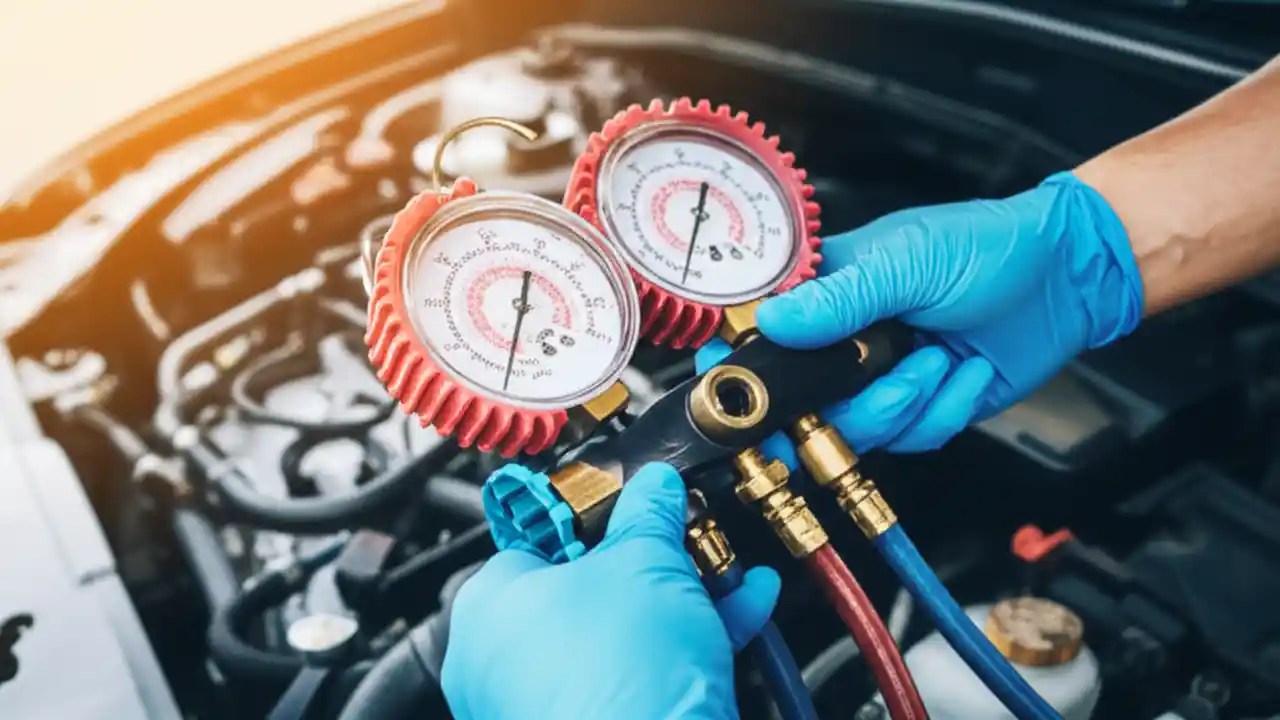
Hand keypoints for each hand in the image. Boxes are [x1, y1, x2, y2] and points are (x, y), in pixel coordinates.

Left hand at [443, 463, 780, 719]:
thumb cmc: (620, 674)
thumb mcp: (649, 561)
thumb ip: (651, 513)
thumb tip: (655, 487)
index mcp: (489, 603)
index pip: (541, 539)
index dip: (600, 520)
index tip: (641, 513)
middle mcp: (499, 660)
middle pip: (589, 589)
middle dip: (656, 565)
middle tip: (691, 547)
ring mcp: (539, 704)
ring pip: (619, 635)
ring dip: (681, 603)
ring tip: (728, 581)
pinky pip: (635, 676)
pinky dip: (681, 649)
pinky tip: (737, 617)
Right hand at [698, 172, 1143, 453]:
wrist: (1068, 277)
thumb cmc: (990, 247)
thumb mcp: (910, 262)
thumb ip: (840, 298)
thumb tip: (772, 321)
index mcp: (826, 293)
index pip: (763, 338)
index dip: (745, 370)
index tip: (735, 389)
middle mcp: (844, 342)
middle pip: (803, 404)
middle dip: (846, 407)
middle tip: (884, 386)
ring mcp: (881, 378)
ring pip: (856, 430)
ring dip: (906, 403)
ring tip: (941, 360)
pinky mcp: (921, 407)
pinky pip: (911, 437)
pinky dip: (945, 410)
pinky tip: (967, 371)